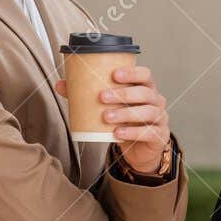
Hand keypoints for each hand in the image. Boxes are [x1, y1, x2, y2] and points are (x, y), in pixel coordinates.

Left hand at [54, 64, 169, 173]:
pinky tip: (118, 133)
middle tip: (102, 97)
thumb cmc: (125, 121)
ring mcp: (160, 118)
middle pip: (145, 92)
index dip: (132, 73)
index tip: (114, 75)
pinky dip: (132, 132)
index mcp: (145, 88)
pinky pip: (148, 132)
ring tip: (106, 117)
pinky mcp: (159, 136)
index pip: (145, 75)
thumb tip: (61, 84)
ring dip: (125, 113)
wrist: (139, 148)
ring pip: (147, 112)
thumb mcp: (109, 106)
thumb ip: (86, 95)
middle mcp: (156, 101)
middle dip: (123, 94)